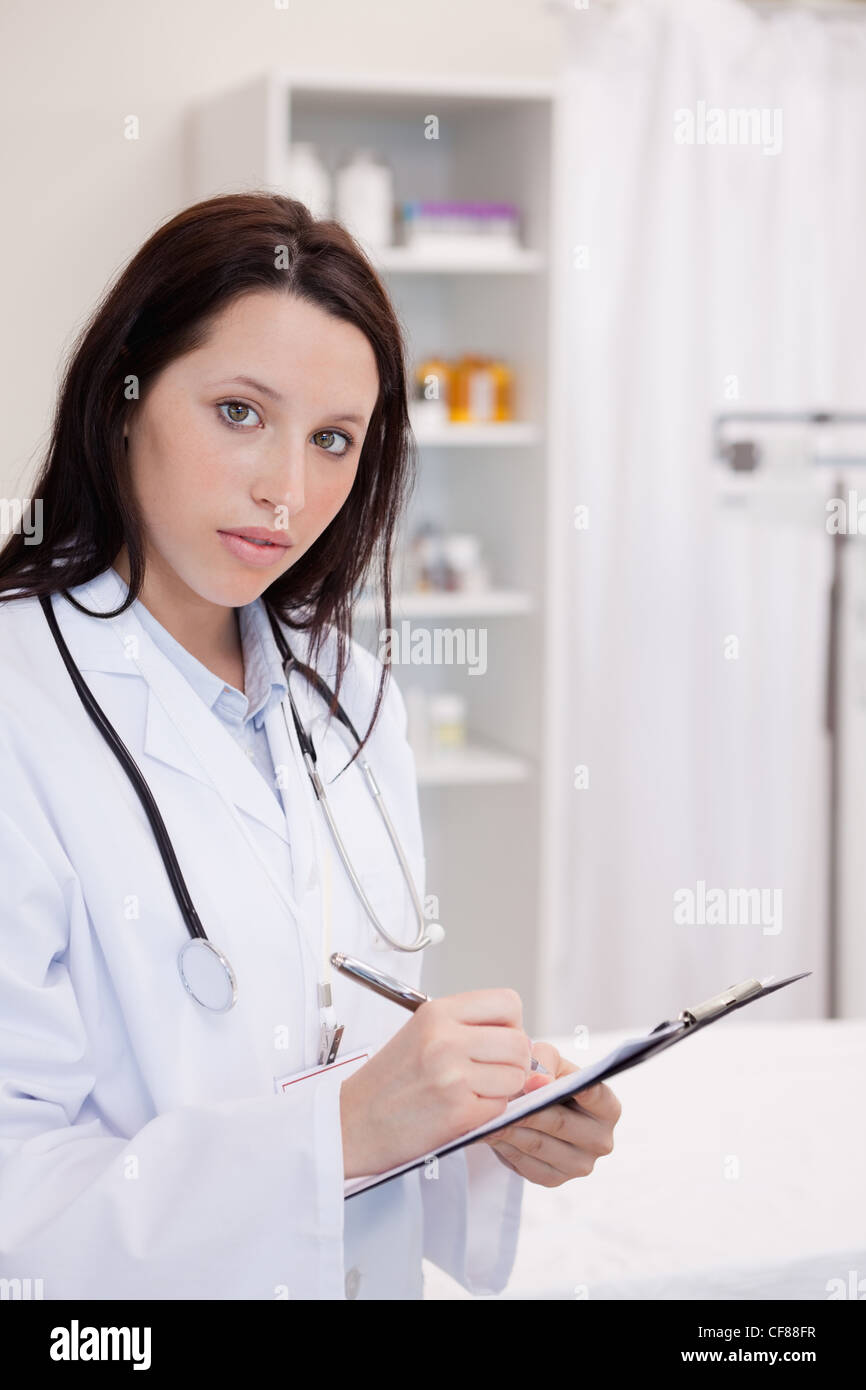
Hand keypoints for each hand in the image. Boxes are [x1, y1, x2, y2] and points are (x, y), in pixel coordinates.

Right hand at [339, 989, 533, 1178]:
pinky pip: (501, 1107)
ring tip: (473, 1092)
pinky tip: (462, 1110)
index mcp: (437, 1013)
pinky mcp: (459, 1112)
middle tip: (492, 1072)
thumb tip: (520, 1038)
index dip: (512, 1024)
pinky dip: (489, 1112)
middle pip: (519, 1042)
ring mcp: (453, 1075)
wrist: (352, 1122)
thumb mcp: (421, 1033)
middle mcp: (446, 1038)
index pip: (508, 1003)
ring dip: (503, 1089)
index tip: (499, 1039)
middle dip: (514, 1061)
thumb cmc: (387, 1082)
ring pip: (516, 1076)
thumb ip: (466, 1028)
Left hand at [477, 1040, 621, 1187]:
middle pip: (560, 1124)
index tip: (543, 1080)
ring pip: (538, 1145)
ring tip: (488, 1118)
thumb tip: (535, 1083)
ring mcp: (579, 1165)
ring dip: (510, 1130)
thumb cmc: (547, 1077)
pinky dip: (505, 1147)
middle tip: (500, 1102)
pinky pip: (525, 1164)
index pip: (595, 1096)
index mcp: (608, 1108)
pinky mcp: (554, 1179)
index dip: (574, 1088)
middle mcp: (601, 1141)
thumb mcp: (548, 1059)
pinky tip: (489, 1133)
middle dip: (527, 1111)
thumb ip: (544, 1063)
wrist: (535, 1107)